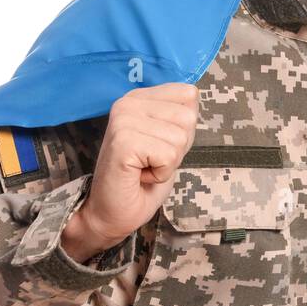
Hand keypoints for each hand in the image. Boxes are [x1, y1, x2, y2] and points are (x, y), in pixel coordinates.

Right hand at [61, 83, 199, 262]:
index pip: (189, 94)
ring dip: (168, 162)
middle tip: (151, 159)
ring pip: (180, 138)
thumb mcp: (167, 138)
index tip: (160, 144)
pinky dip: (161, 173)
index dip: (184, 127)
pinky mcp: (123, 142)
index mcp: (139, 97)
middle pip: (188, 117)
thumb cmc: (142, 178)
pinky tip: (140, 175)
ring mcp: (124, 120)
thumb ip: (177, 115)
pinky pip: (169, 156)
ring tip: (144, 167)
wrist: (111, 211)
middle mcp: (128, 103)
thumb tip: (194, 94)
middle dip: (178, 147)